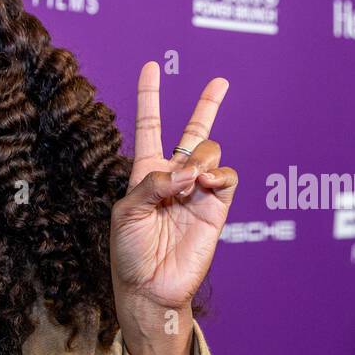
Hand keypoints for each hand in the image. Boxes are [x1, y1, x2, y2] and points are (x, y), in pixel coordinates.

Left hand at [110, 61, 238, 315]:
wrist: (150, 287)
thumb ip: (154, 184)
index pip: (149, 126)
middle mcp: (174, 178)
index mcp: (145, 174)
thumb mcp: (127, 213)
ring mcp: (198, 191)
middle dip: (207, 105)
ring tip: (191, 182)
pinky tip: (204, 186)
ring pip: (210, 152)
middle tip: (220, 82)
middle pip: (194, 132)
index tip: (152, 67)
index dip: (149, 97)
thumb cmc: (130, 252)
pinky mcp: (216, 208)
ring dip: (200, 160)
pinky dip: (218, 175)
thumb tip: (189, 171)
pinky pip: (227, 177)